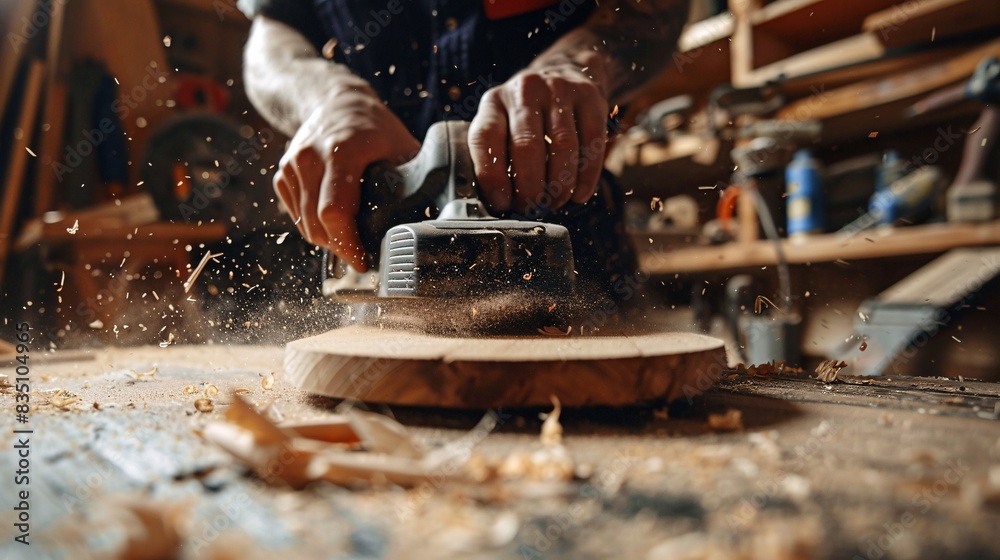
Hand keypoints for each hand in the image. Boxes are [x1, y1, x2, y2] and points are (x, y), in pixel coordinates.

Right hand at [273, 86, 419, 270]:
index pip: (335, 210)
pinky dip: (314, 226)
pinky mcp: (283, 173)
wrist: (334, 101)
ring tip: (351, 241)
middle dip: (341, 247)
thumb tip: (439, 214)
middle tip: (362, 256)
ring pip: (305, 224)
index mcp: (341, 151)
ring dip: (327, 240)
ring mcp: (292, 165)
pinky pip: (296, 216)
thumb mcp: (401, 145)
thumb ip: (418, 178)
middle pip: (317, 224)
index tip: (363, 261)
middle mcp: (310, 157)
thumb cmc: (373, 126)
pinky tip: (335, 223)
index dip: (348, 244)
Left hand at [469, 52, 608, 216]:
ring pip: (563, 145)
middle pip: (526, 146)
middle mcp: (524, 90)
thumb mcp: (502, 123)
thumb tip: (500, 204)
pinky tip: (579, 193)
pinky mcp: (590, 97)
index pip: (485, 139)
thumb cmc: (527, 113)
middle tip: (531, 208)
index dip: (492, 176)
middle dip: (529, 186)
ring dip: (560, 184)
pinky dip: (586, 175)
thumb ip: (496, 155)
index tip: (502, 203)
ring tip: (555, 202)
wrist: (566, 69)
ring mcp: (559, 90)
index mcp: (494, 101)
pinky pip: (591, 142)